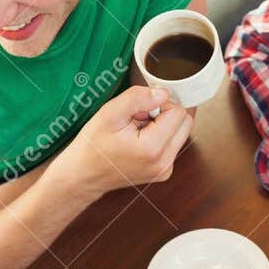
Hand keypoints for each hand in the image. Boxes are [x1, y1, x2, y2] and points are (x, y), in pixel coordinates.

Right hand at [54, 86, 192, 197]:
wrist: (83, 176)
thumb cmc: (92, 146)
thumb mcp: (110, 113)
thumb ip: (138, 98)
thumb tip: (163, 93)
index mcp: (153, 148)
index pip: (179, 112)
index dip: (161, 103)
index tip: (140, 108)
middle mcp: (164, 163)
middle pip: (185, 122)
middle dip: (165, 113)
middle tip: (138, 117)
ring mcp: (165, 170)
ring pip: (180, 132)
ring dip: (163, 124)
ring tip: (136, 130)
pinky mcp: (163, 172)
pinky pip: (172, 144)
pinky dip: (160, 136)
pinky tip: (139, 140)